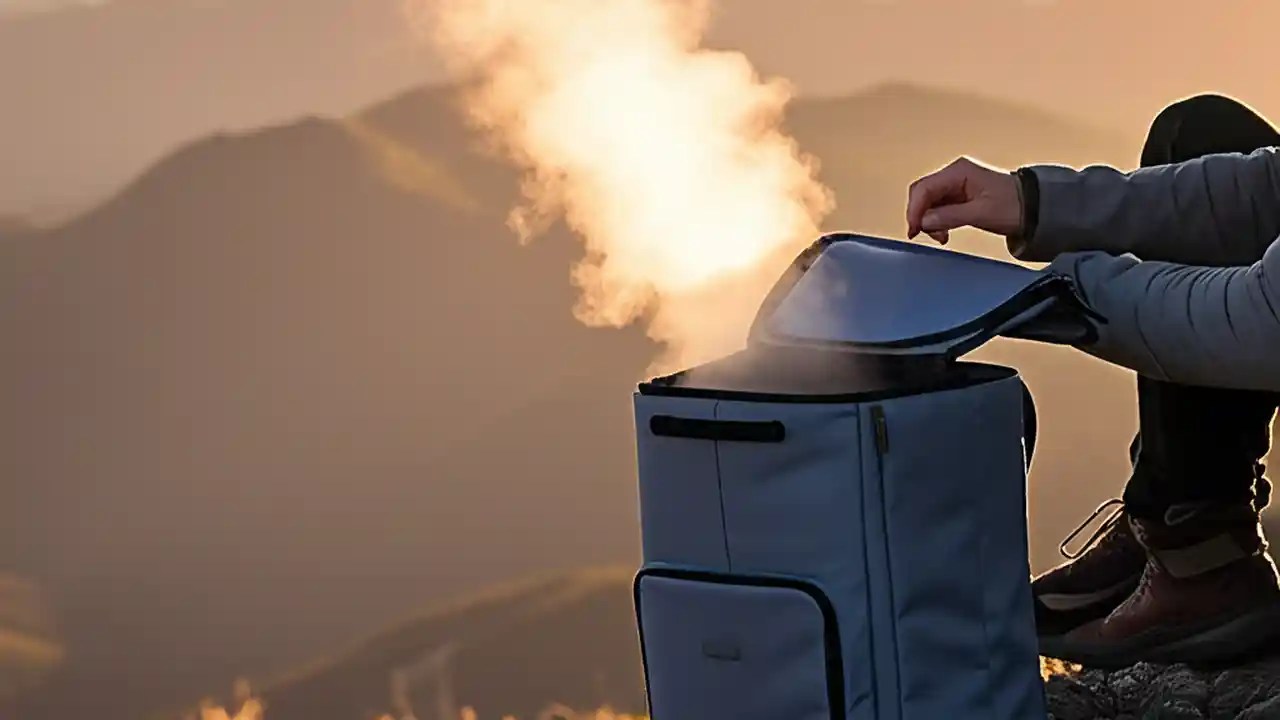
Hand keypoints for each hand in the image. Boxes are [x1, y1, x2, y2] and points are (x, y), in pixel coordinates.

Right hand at [905, 157, 1022, 243]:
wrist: (1035, 208)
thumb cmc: (1014, 206)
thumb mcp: (981, 213)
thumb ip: (949, 216)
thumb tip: (924, 221)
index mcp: (959, 171)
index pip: (925, 188)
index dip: (915, 210)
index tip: (914, 230)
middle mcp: (955, 174)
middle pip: (922, 193)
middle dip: (920, 215)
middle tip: (925, 235)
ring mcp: (956, 184)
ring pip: (928, 201)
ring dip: (928, 220)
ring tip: (941, 236)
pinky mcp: (959, 195)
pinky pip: (938, 206)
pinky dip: (936, 220)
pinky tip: (944, 232)